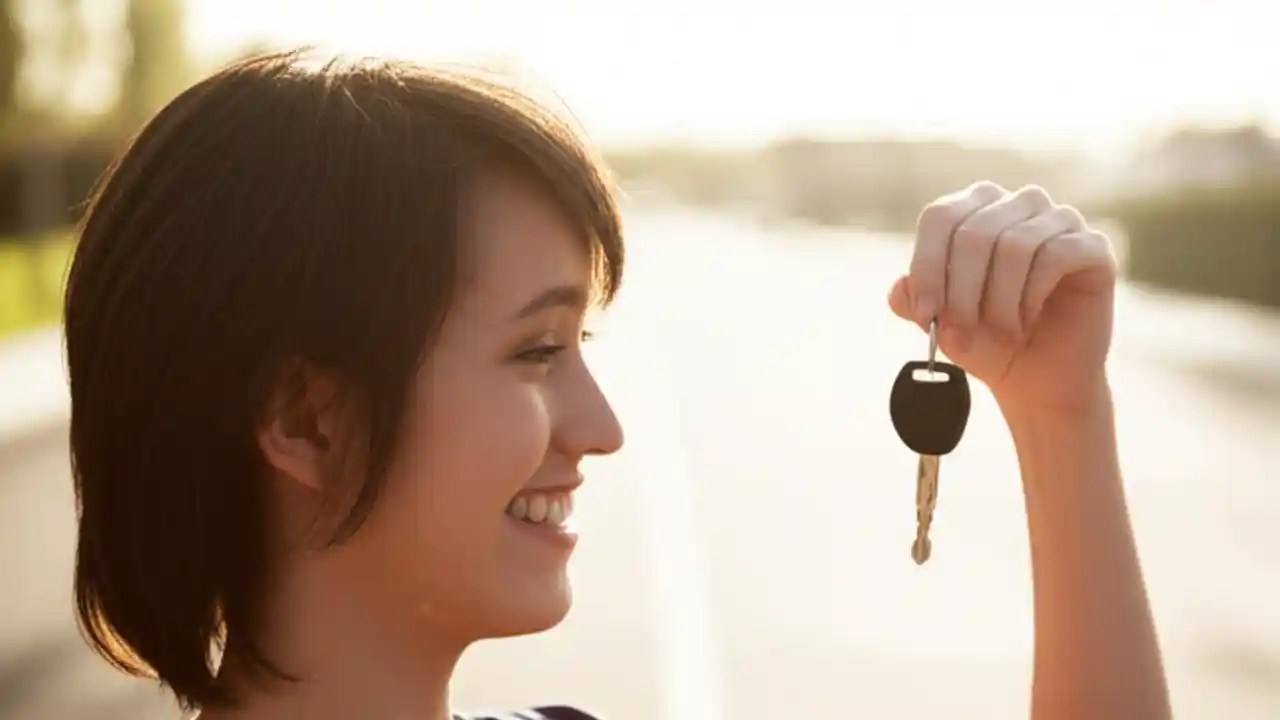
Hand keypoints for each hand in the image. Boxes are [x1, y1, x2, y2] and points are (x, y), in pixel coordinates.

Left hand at [888, 182, 1117, 415]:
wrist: (1038, 378)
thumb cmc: (985, 341)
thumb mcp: (940, 323)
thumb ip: (914, 300)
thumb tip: (900, 288)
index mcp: (974, 209)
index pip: (941, 217)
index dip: (927, 267)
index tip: (924, 316)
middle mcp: (1018, 203)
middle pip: (974, 232)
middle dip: (961, 293)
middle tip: (961, 334)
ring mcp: (1060, 219)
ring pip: (1014, 245)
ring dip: (998, 302)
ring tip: (1001, 334)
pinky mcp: (1094, 246)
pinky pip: (1057, 254)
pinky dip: (1032, 296)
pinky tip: (1028, 320)